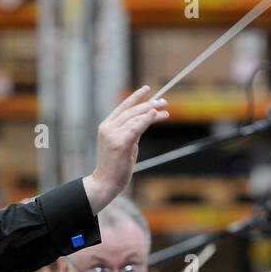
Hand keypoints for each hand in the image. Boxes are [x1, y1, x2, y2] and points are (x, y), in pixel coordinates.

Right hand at [82, 86, 168, 213]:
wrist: (105, 183)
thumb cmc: (116, 165)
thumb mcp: (124, 143)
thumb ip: (132, 131)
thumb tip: (147, 119)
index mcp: (106, 126)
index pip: (123, 107)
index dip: (135, 97)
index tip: (147, 89)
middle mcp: (108, 128)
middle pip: (131, 110)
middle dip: (148, 103)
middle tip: (163, 101)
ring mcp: (112, 135)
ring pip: (135, 118)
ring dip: (151, 111)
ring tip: (165, 110)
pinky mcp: (119, 144)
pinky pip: (136, 127)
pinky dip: (146, 119)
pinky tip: (155, 114)